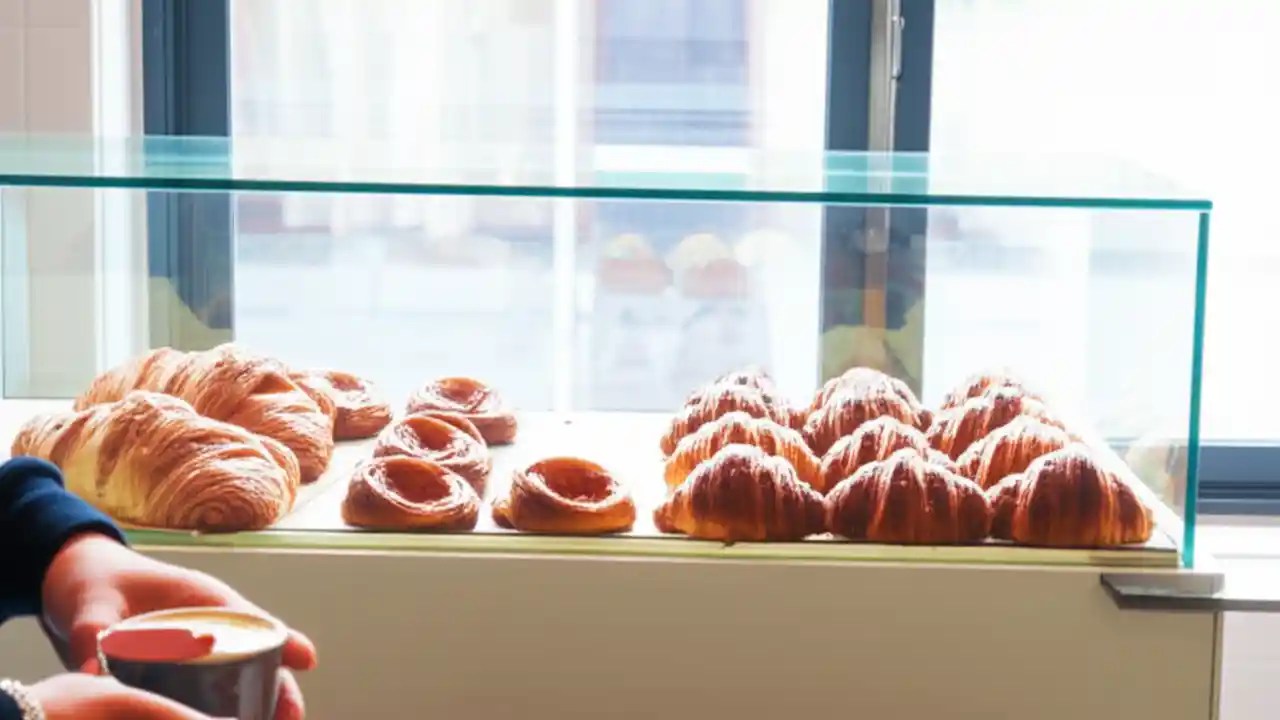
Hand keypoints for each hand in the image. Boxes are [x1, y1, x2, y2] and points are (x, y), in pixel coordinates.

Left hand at [39, 533, 316, 719]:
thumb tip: (91, 673)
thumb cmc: (93, 580)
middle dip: (279, 687)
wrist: (75, 584)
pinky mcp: (181, 672)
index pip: (252, 619)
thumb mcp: (91, 604)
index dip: (283, 639)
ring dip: (256, 703)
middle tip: (291, 717)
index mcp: (200, 597)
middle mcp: (209, 625)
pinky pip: (212, 694)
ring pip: (240, 679)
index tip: (305, 659)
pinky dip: (222, 713)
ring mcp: (199, 650)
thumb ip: (91, 635)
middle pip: (257, 656)